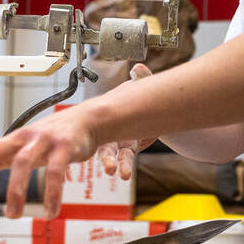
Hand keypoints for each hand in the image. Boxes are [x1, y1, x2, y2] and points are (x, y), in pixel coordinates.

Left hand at [0, 101, 98, 218]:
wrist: (87, 120)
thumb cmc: (49, 136)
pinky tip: (50, 211)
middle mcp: (23, 138)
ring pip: (23, 163)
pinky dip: (52, 194)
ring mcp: (44, 140)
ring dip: (16, 191)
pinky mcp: (66, 146)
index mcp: (10, 141)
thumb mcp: (16, 145)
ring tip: (13, 215)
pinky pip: (57, 172)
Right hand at [96, 63, 156, 178]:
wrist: (157, 112)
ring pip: (111, 154)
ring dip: (112, 164)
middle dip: (101, 153)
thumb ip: (142, 79)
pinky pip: (125, 160)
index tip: (86, 136)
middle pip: (101, 141)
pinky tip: (124, 175)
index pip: (99, 121)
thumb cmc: (143, 98)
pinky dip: (124, 167)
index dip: (92, 128)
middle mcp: (111, 128)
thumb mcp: (144, 87)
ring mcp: (119, 139)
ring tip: (117, 172)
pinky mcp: (130, 148)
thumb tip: (139, 68)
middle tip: (105, 164)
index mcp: (109, 113)